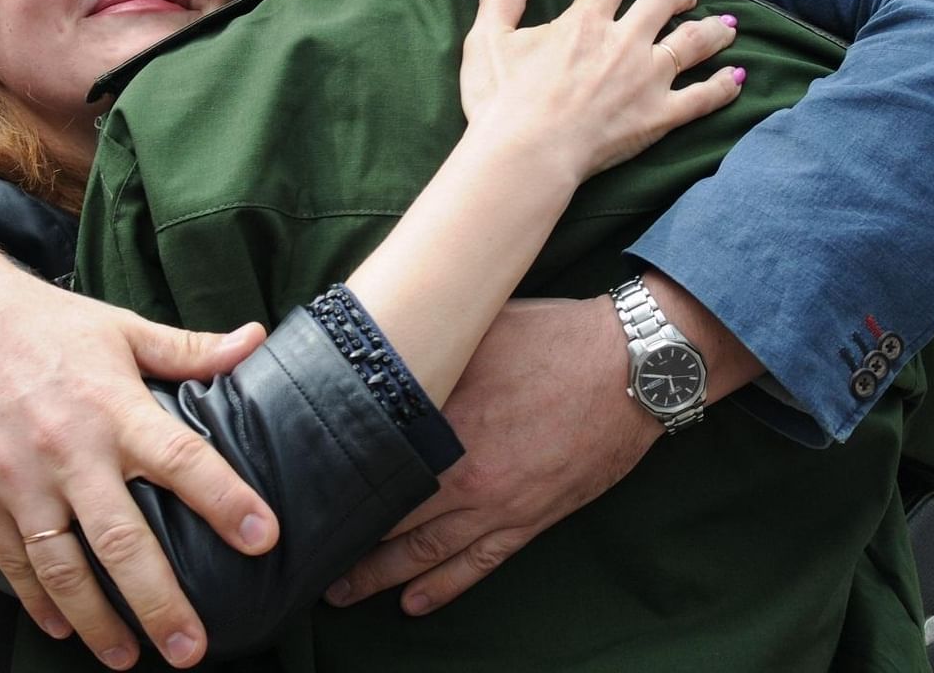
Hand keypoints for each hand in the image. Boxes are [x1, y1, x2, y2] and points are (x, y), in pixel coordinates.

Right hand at [0, 258, 274, 668]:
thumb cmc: (43, 322)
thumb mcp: (122, 327)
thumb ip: (190, 349)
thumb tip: (256, 341)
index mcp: (115, 408)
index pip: (183, 460)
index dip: (226, 499)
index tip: (263, 537)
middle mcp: (69, 452)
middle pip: (122, 539)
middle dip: (160, 599)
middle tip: (192, 647)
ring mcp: (19, 481)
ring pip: (63, 567)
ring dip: (98, 621)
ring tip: (129, 658)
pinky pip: (12, 562)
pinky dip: (38, 601)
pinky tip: (63, 629)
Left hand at [327, 297, 659, 615]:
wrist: (633, 370)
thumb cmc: (556, 339)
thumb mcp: (482, 330)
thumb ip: (431, 349)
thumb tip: (381, 346)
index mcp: (449, 428)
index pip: (376, 469)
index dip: (335, 490)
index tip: (301, 502)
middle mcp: (469, 477)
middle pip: (392, 522)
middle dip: (347, 546)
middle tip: (306, 561)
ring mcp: (503, 505)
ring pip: (429, 553)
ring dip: (383, 578)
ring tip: (343, 594)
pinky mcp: (533, 518)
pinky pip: (482, 563)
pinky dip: (445, 587)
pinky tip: (415, 603)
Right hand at [461, 0, 741, 182]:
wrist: (526, 156)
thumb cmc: (501, 102)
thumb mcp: (486, 42)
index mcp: (585, 20)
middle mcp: (624, 42)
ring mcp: (648, 79)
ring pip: (694, 42)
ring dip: (713, 29)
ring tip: (727, 24)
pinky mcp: (660, 117)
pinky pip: (703, 97)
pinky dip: (724, 86)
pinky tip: (738, 77)